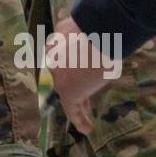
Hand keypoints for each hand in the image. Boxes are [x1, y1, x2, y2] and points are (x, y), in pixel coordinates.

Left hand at [47, 17, 114, 134]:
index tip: (83, 73)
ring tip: (86, 116)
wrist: (99, 33)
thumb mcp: (94, 29)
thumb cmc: (101, 28)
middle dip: (75, 86)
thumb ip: (92, 36)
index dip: (71, 66)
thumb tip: (102, 36)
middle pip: (63, 76)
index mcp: (58, 39)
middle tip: (85, 99)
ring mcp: (58, 75)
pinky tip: (87, 128)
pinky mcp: (67, 90)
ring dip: (78, 104)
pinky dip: (79, 118)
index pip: (62, 57)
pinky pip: (72, 108)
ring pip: (67, 91)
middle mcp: (54, 58)